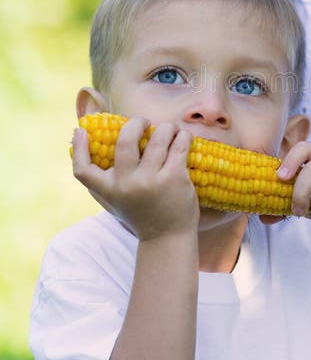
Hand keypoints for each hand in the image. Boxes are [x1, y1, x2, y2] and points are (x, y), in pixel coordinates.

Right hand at [72, 117, 199, 239]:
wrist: (167, 237)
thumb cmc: (141, 212)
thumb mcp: (117, 199)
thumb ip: (107, 178)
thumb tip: (92, 144)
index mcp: (109, 190)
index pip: (83, 169)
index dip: (78, 148)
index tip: (80, 131)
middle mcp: (127, 184)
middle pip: (125, 140)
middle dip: (136, 123)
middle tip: (144, 122)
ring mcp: (151, 180)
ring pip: (158, 137)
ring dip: (166, 127)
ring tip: (169, 129)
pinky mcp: (174, 178)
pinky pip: (178, 145)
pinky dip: (182, 136)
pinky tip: (182, 137)